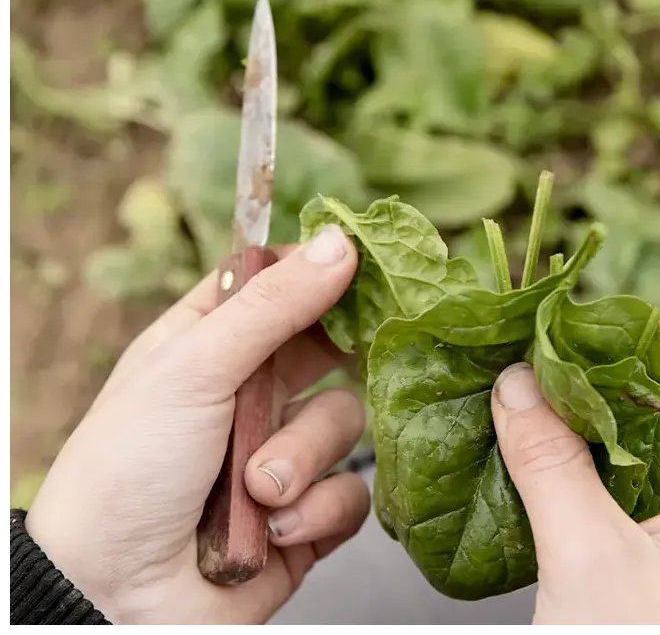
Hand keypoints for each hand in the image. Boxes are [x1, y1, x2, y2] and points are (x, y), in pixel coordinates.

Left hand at [26, 226, 370, 624]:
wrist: (116, 597)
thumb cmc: (131, 467)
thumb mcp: (194, 367)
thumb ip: (273, 306)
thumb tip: (341, 242)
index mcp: (212, 344)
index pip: (276, 285)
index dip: (318, 270)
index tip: (363, 262)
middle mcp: (252, 393)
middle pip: (328, 348)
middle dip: (338, 360)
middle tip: (352, 351)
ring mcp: (282, 453)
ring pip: (344, 423)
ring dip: (303, 457)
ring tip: (258, 487)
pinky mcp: (306, 513)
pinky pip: (349, 493)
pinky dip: (315, 510)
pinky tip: (275, 527)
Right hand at [490, 321, 659, 624]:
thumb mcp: (592, 556)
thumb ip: (551, 464)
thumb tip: (516, 382)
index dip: (654, 340)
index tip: (583, 323)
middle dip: (598, 372)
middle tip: (535, 349)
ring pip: (625, 446)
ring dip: (572, 416)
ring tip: (518, 387)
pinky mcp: (631, 554)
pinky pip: (599, 484)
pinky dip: (560, 458)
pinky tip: (519, 445)